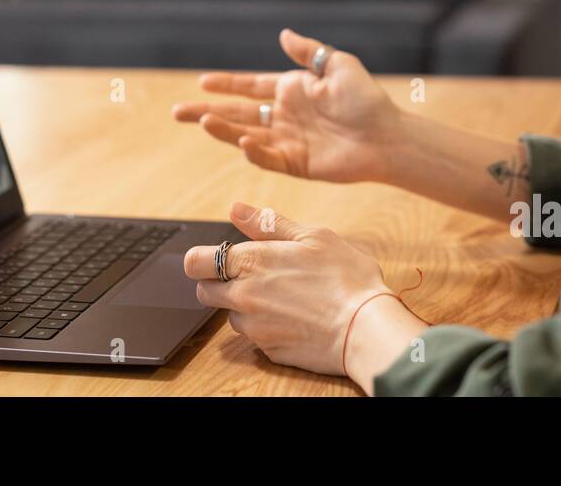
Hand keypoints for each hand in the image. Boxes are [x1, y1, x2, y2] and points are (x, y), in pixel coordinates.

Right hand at [172, 28, 402, 183]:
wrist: (385, 135)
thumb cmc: (366, 98)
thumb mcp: (337, 65)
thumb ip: (307, 52)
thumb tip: (282, 34)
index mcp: (291, 90)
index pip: (250, 87)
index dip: (226, 85)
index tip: (201, 82)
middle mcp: (284, 116)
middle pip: (237, 113)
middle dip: (207, 111)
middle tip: (178, 112)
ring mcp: (287, 141)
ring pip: (246, 135)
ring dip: (223, 130)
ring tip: (202, 121)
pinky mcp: (296, 164)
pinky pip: (268, 158)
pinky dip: (254, 152)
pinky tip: (243, 143)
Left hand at [186, 203, 414, 377]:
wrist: (365, 328)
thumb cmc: (345, 276)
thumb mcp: (312, 236)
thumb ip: (268, 223)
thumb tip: (236, 209)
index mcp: (251, 262)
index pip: (195, 263)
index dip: (201, 259)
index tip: (216, 258)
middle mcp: (243, 296)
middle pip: (204, 291)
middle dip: (218, 283)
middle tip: (249, 276)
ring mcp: (254, 327)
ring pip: (229, 315)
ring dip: (243, 306)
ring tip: (280, 298)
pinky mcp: (267, 350)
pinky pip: (254, 336)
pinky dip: (265, 327)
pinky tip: (292, 318)